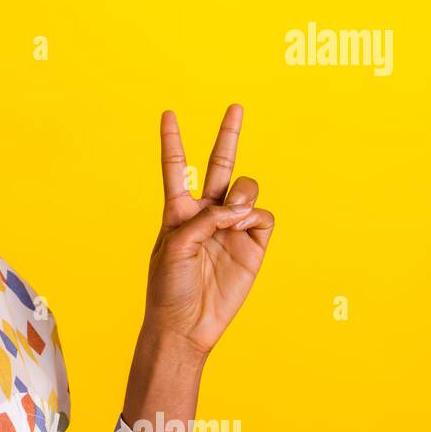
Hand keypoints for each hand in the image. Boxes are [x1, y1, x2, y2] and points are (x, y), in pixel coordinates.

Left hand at [142, 103, 273, 356]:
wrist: (187, 324)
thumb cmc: (169, 287)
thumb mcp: (175, 246)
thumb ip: (204, 219)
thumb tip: (239, 209)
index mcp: (178, 211)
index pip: (176, 168)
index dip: (173, 141)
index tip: (168, 113)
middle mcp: (206, 214)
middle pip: (220, 165)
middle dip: (229, 135)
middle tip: (235, 106)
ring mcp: (232, 228)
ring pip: (246, 189)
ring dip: (243, 194)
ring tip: (234, 214)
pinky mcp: (253, 245)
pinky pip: (262, 216)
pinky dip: (253, 216)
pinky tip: (242, 228)